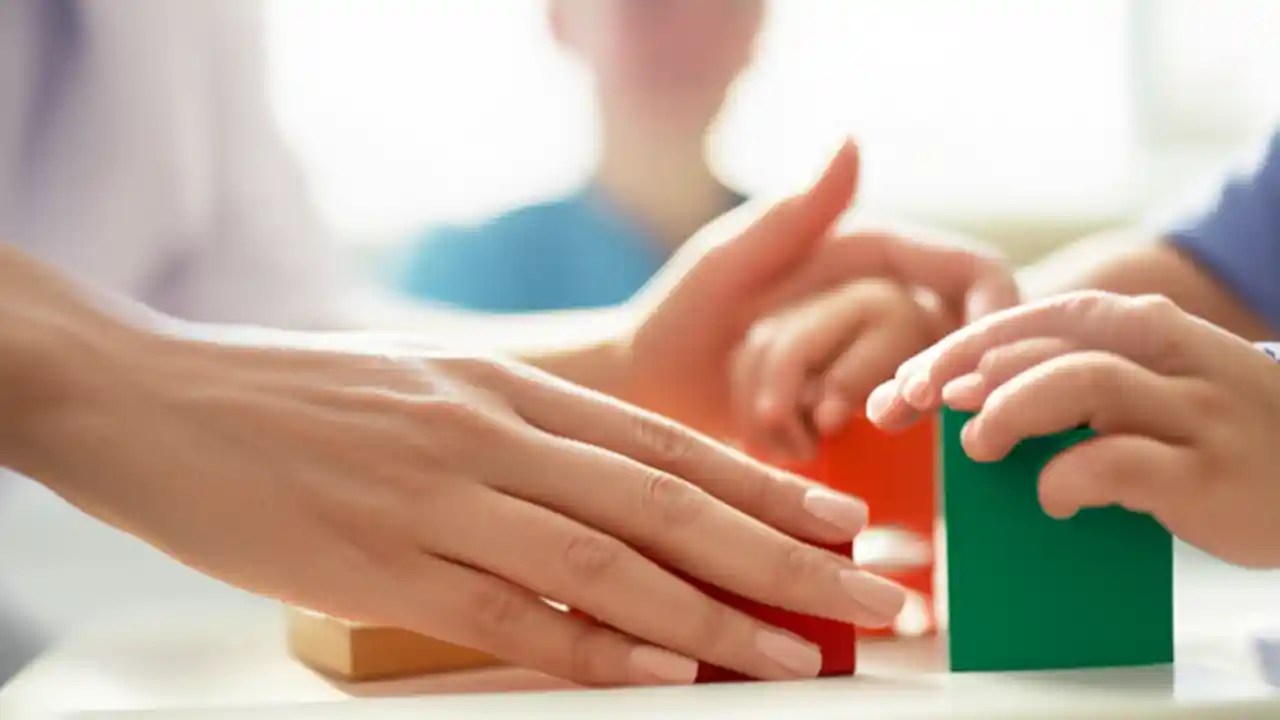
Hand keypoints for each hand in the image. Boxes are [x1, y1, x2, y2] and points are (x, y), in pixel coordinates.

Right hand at [1, 247, 904, 685]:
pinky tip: (669, 673)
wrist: (156, 398)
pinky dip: (598, 649)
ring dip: (718, 615)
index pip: (666, 443)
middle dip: (785, 553)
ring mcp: (439, 501)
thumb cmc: (293, 398)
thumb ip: (514, 435)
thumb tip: (605, 491)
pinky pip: (512, 616)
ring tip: (803, 653)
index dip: (766, 485)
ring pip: (610, 563)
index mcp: (507, 387)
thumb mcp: (424, 391)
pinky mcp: (381, 566)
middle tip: (874, 592)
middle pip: (667, 502)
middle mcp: (492, 436)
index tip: (844, 521)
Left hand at [619, 141, 1016, 438]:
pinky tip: (797, 446)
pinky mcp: (855, 428)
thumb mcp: (729, 262)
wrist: (645, 394)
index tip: (983, 345)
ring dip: (852, 407)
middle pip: (946, 340)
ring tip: (800, 421)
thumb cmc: (679, 315)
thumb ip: (793, 214)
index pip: (972, 270)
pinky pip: (882, 443)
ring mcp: (875, 373)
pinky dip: (839, 444)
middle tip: (848, 410)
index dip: (997, 306)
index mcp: (874, 257)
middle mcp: (887, 312)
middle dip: (907, 377)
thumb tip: (853, 140)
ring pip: (910, 392)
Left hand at [869, 290, 1279, 567]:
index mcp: (1140, 326)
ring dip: (1014, 407)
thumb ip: (1062, 383)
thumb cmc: (1208, 432)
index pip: (1032, 318)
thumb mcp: (1139, 389)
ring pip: (1086, 382)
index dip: (958, 345)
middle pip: (1046, 341)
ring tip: (977, 442)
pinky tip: (1050, 495)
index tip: (904, 381)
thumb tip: (962, 397)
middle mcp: (1167, 353)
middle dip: (961, 369)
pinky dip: (1071, 476)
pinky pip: (1123, 463)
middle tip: (909, 404)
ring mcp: (1191, 410)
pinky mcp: (1207, 474)